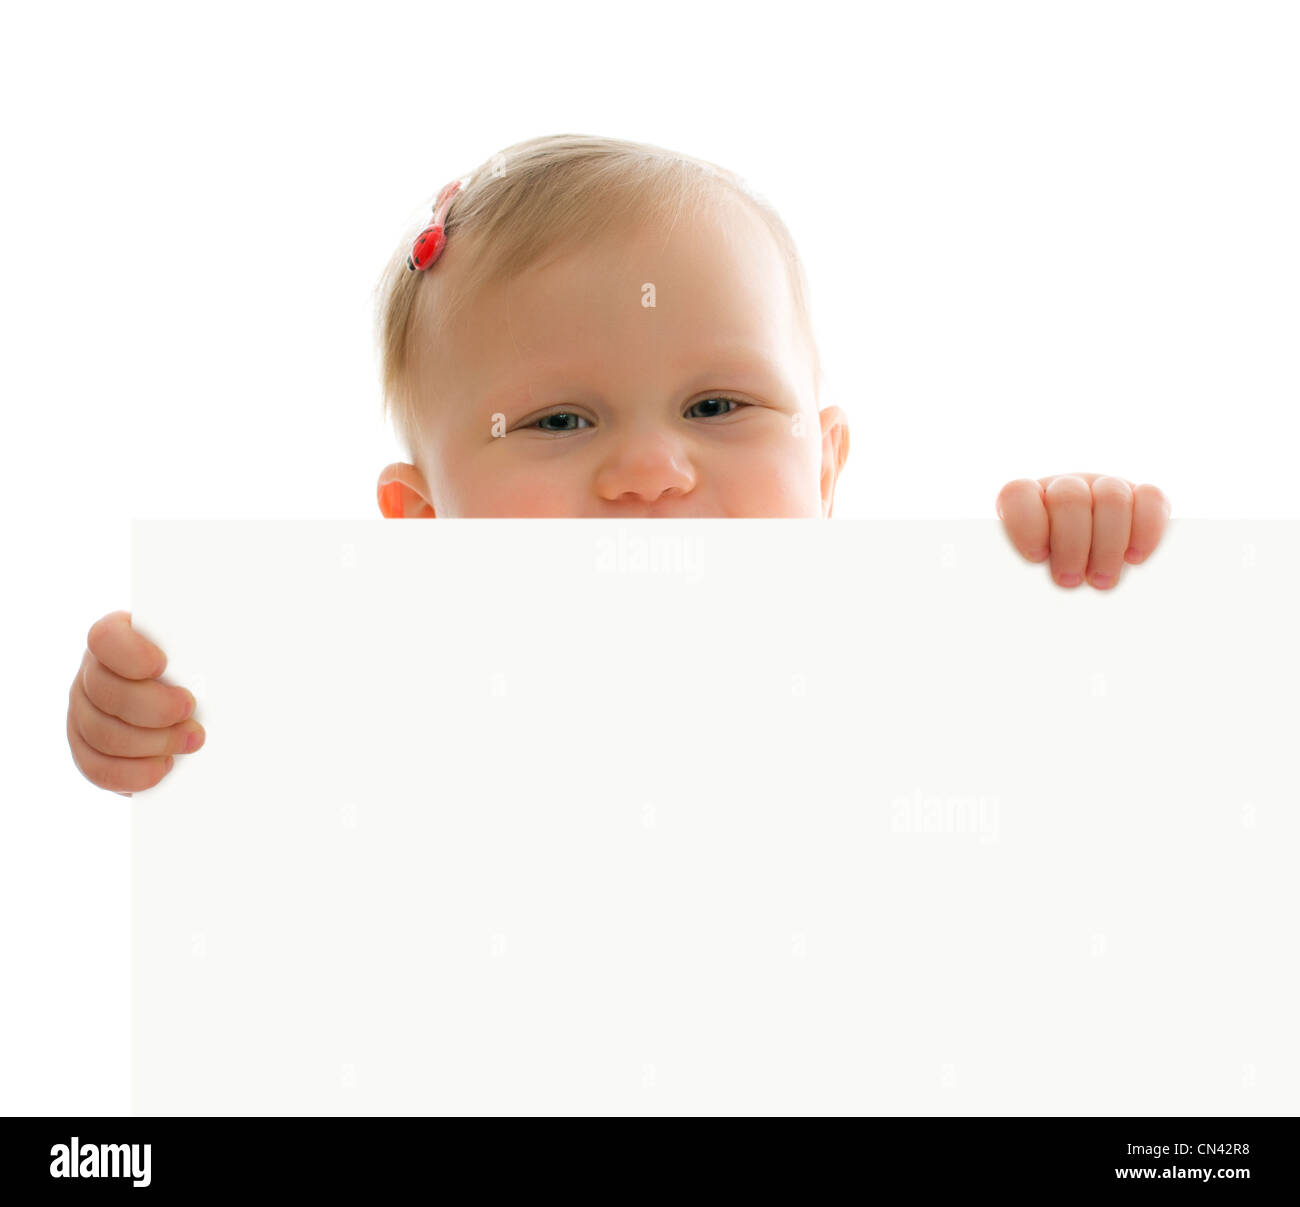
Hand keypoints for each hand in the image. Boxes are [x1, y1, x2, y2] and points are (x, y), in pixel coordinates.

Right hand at [67, 610, 204, 795]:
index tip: (162, 665)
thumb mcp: (205, 651)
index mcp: (117, 639)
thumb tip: (231, 652)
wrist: (191, 710)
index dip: (129, 654)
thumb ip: (207, 648)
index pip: (106, 638)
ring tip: (190, 741)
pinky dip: (133, 773)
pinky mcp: (86, 751)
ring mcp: (83, 714)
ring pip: (102, 734)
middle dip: (153, 708)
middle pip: (105, 692)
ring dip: (151, 743)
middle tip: (190, 712)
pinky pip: (97, 769)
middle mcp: (92, 675)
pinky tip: (164, 766)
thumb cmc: (203, 670)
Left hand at [995, 473, 1170, 589]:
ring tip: (1100, 580)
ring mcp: (1103, 488)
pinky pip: (1151, 498)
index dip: (1026, 523)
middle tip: (1069, 581)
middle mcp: (1064, 488)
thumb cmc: (1046, 584)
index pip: (1018, 493)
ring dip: (1108, 545)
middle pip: (1069, 497)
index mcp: (1026, 500)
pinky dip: (1146, 530)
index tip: (1037, 557)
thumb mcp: (1024, 578)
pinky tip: (1134, 559)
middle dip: (1071, 543)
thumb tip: (1014, 589)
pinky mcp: (1141, 498)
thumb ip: (1019, 575)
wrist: (1092, 584)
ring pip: (1112, 497)